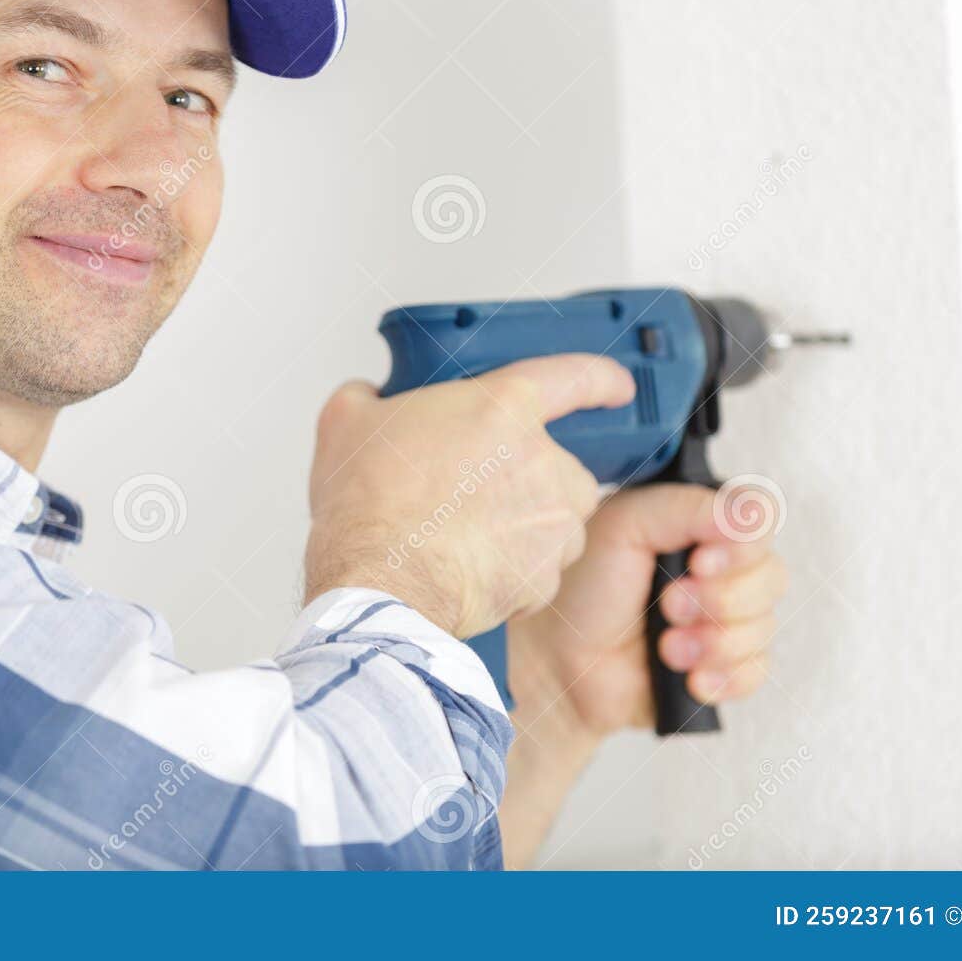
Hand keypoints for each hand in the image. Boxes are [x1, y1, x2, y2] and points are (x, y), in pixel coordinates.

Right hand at [303, 354, 634, 637]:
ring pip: (555, 520)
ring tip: (467, 537)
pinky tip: (469, 571)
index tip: (616, 386)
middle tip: (473, 494)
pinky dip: (514, 572)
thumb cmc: (369, 508)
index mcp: (502, 408)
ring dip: (524, 526)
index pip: (574, 377)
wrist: (378, 584)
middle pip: (558, 464)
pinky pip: (541, 569)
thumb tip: (367, 399)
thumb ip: (366, 398)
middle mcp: (542, 461)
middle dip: (525, 479)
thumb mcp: (345, 425)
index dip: (601, 379)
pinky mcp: (546, 575)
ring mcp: (552, 522)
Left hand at [510, 482, 787, 735]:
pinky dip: (723, 676)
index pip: (761, 517)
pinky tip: (687, 675)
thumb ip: (687, 507)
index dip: (743, 544)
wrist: (559, 658)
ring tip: (664, 646)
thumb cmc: (583, 584)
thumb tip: (750, 515)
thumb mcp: (625, 525)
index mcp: (699, 523)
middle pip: (772, 575)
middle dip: (718, 599)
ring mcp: (726, 618)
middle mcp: (721, 567)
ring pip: (764, 627)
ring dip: (712, 641)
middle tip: (667, 606)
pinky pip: (756, 672)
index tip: (699, 562)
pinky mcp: (724, 667)